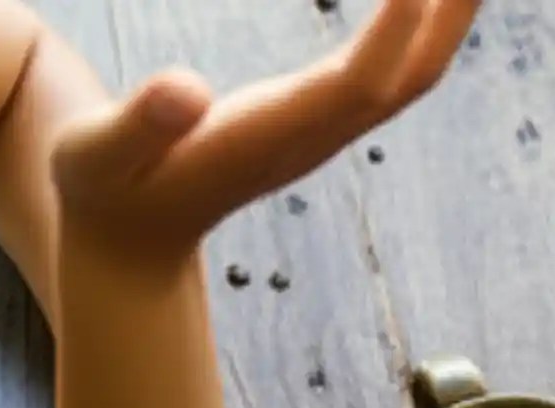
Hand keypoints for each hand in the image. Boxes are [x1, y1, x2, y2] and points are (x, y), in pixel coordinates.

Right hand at [51, 0, 479, 252]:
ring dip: (451, 17)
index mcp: (271, 135)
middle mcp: (316, 130)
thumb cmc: (110, 190)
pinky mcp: (323, 117)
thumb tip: (184, 89)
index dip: (395, 31)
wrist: (134, 238)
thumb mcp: (101, 157)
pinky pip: (392, 68)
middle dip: (453, 15)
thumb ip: (138, 125)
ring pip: (413, 72)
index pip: (356, 84)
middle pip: (412, 75)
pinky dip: (422, 26)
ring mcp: (327, 126)